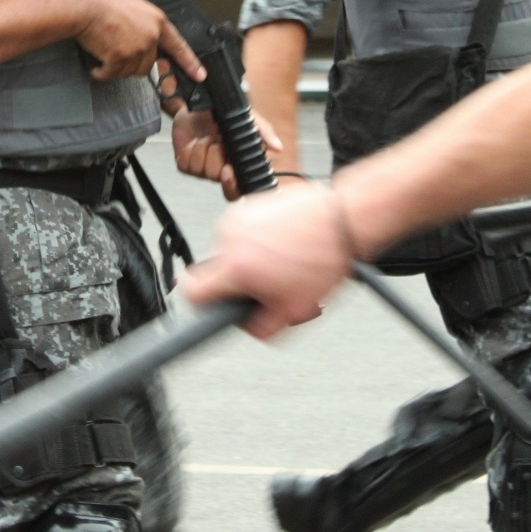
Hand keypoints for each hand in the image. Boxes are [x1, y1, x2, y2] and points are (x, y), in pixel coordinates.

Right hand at [69, 0, 203, 82]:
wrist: (86, 6)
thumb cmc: (104, 3)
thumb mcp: (135, 5)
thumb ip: (147, 24)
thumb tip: (147, 37)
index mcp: (157, 21)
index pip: (178, 46)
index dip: (190, 62)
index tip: (199, 75)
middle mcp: (150, 36)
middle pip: (147, 64)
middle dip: (131, 62)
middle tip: (116, 50)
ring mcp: (137, 48)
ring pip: (130, 71)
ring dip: (116, 68)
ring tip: (104, 52)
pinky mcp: (120, 57)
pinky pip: (112, 74)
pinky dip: (102, 72)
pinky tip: (97, 65)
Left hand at [171, 107, 284, 198]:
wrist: (196, 104)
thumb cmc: (221, 114)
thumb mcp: (247, 118)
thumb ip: (264, 132)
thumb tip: (278, 147)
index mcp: (238, 163)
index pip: (239, 189)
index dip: (234, 186)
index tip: (230, 171)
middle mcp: (222, 170)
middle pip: (221, 183)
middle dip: (219, 163)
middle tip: (219, 146)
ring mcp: (203, 168)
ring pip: (204, 172)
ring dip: (205, 149)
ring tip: (209, 137)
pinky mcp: (186, 164)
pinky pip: (187, 166)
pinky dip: (190, 150)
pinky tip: (195, 140)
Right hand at [179, 183, 353, 338]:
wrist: (339, 220)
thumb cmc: (322, 259)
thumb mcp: (294, 310)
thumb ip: (260, 327)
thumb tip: (245, 325)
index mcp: (237, 266)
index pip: (191, 290)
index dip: (197, 302)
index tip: (207, 303)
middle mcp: (230, 238)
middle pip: (217, 271)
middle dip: (239, 281)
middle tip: (268, 284)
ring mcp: (237, 218)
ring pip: (230, 250)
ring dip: (250, 260)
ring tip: (281, 262)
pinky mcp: (248, 205)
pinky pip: (242, 231)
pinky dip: (257, 241)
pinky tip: (282, 246)